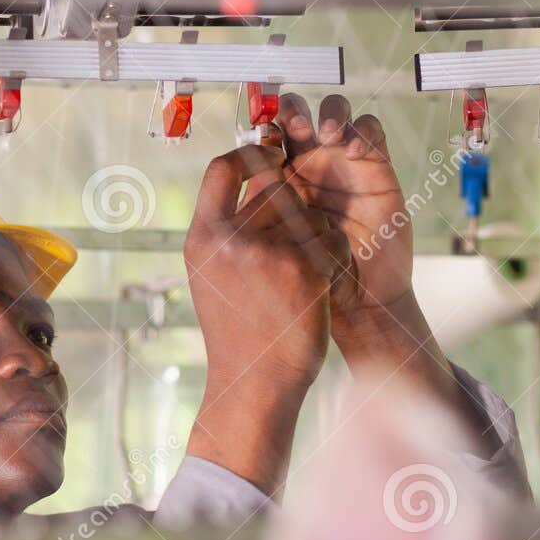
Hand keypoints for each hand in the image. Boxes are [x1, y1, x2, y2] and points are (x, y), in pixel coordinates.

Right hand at [182, 141, 349, 492]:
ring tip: (307, 272)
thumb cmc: (237, 331)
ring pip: (310, 212)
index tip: (270, 160)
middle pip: (275, 187)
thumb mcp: (211, 276)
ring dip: (318, 234)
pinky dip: (336, 258)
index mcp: (203, 238)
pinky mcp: (306, 268)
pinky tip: (324, 286)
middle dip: (295, 204)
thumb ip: (225, 230)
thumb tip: (249, 178)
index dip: (251, 156)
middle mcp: (231, 239)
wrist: (256, 383)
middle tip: (300, 231)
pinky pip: (333, 238)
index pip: (224, 167)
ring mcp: (269, 252)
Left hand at [277, 93, 461, 411]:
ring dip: (330, 113)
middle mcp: (308, 163)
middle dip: (294, 112)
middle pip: (296, 114)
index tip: (263, 138)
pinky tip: (355, 147)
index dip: (263, 126)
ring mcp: (342, 161)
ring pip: (334, 113)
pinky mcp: (376, 167)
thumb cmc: (305, 280)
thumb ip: (253, 217)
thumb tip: (224, 185)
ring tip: (327, 133)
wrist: (353, 303)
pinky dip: (363, 130)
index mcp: (275, 178)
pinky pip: (370, 131)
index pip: (265, 133)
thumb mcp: (271, 250)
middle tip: (296, 128)